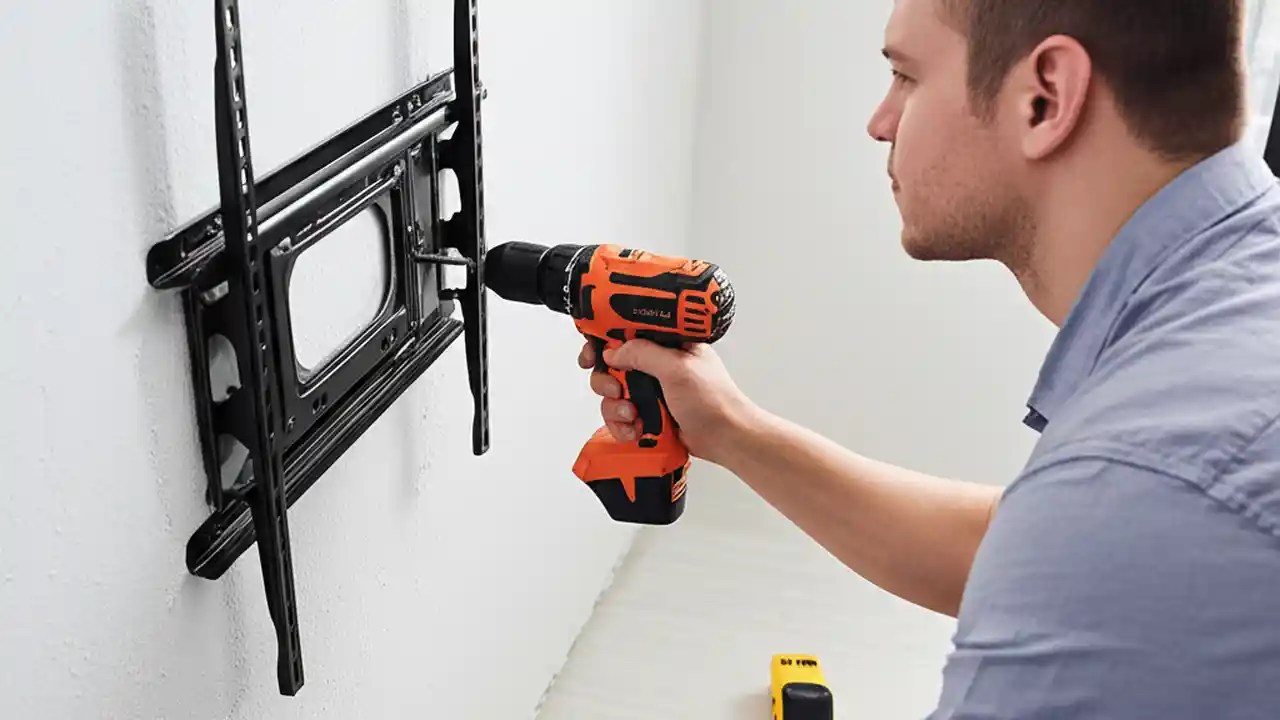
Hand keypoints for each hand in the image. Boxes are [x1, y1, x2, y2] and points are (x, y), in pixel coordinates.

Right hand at [577, 338, 758, 464]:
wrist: (725, 438)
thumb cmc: (714, 400)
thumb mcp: (678, 369)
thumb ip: (643, 354)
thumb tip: (613, 352)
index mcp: (666, 344)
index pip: (626, 334)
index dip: (604, 343)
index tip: (592, 356)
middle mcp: (656, 364)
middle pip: (611, 366)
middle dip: (608, 382)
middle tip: (619, 391)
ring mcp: (651, 389)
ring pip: (613, 394)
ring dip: (616, 408)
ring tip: (633, 417)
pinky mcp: (648, 412)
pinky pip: (621, 416)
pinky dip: (622, 425)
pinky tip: (636, 430)